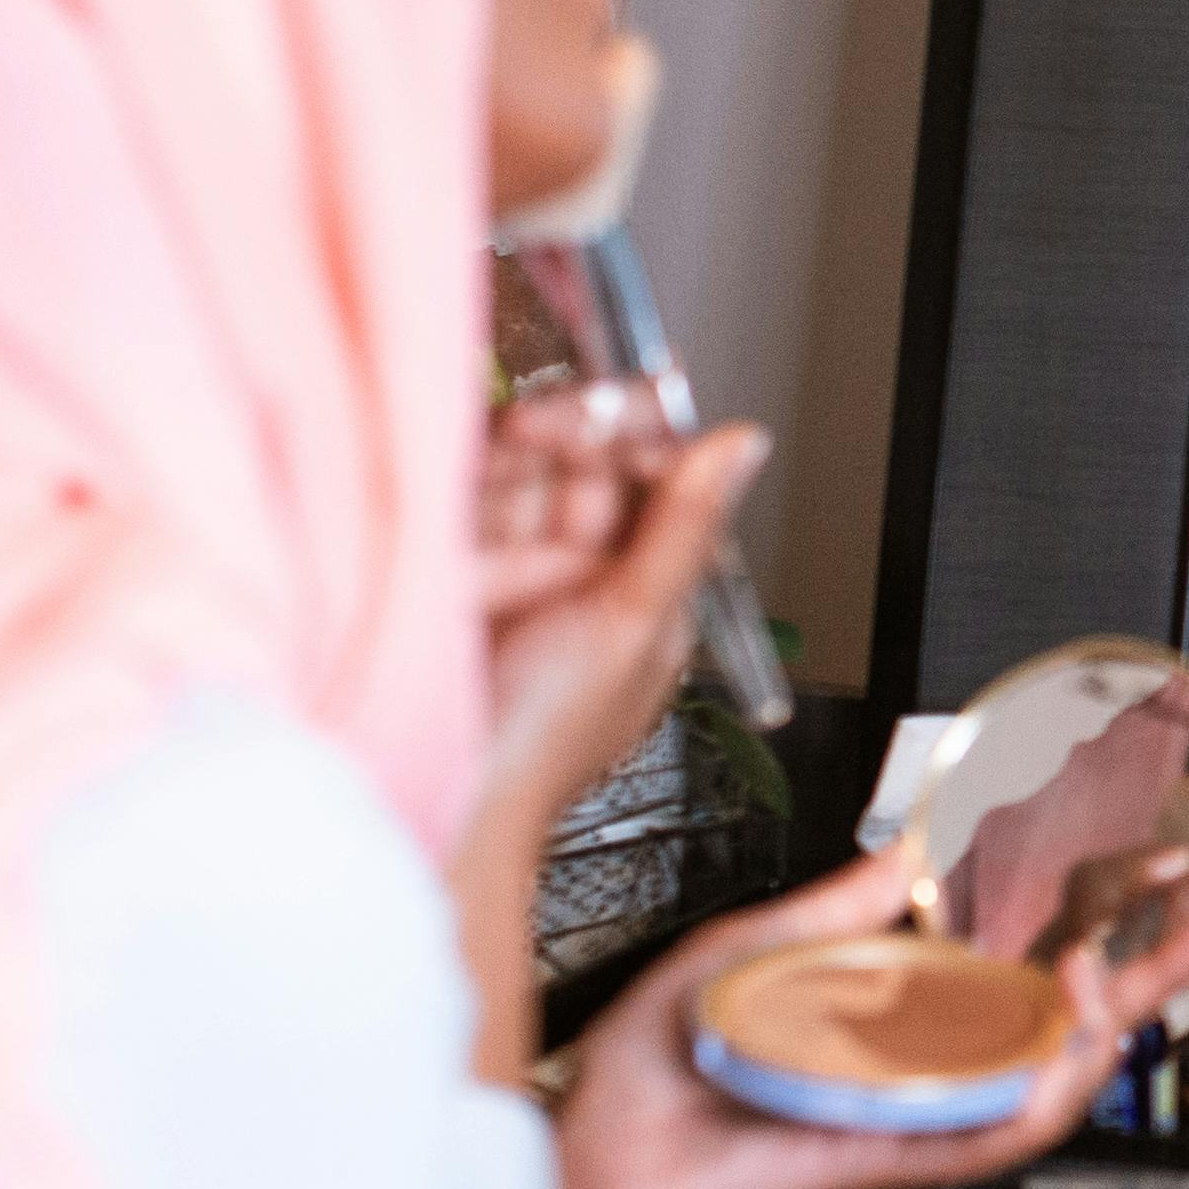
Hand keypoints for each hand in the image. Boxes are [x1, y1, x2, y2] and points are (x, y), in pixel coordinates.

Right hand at [472, 414, 765, 859]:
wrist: (446, 785)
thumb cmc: (544, 740)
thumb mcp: (631, 623)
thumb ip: (681, 527)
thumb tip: (742, 447)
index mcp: (644, 594)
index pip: (657, 489)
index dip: (647, 441)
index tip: (641, 403)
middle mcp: (580, 575)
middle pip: (589, 469)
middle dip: (585, 429)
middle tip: (578, 407)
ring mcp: (512, 567)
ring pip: (528, 469)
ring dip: (533, 437)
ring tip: (531, 426)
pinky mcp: (448, 563)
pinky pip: (466, 491)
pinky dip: (479, 460)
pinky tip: (490, 440)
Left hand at [552, 840, 1188, 1188]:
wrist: (590, 1158)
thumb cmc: (645, 1073)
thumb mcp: (749, 948)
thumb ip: (843, 907)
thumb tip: (912, 850)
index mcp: (888, 1016)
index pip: (1012, 964)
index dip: (1086, 918)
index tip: (1138, 867)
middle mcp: (911, 1069)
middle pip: (1056, 1025)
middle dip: (1144, 975)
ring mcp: (907, 1116)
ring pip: (1039, 1087)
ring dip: (1098, 1034)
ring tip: (1123, 976)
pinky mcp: (884, 1158)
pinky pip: (982, 1141)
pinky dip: (1031, 1099)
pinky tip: (1064, 1054)